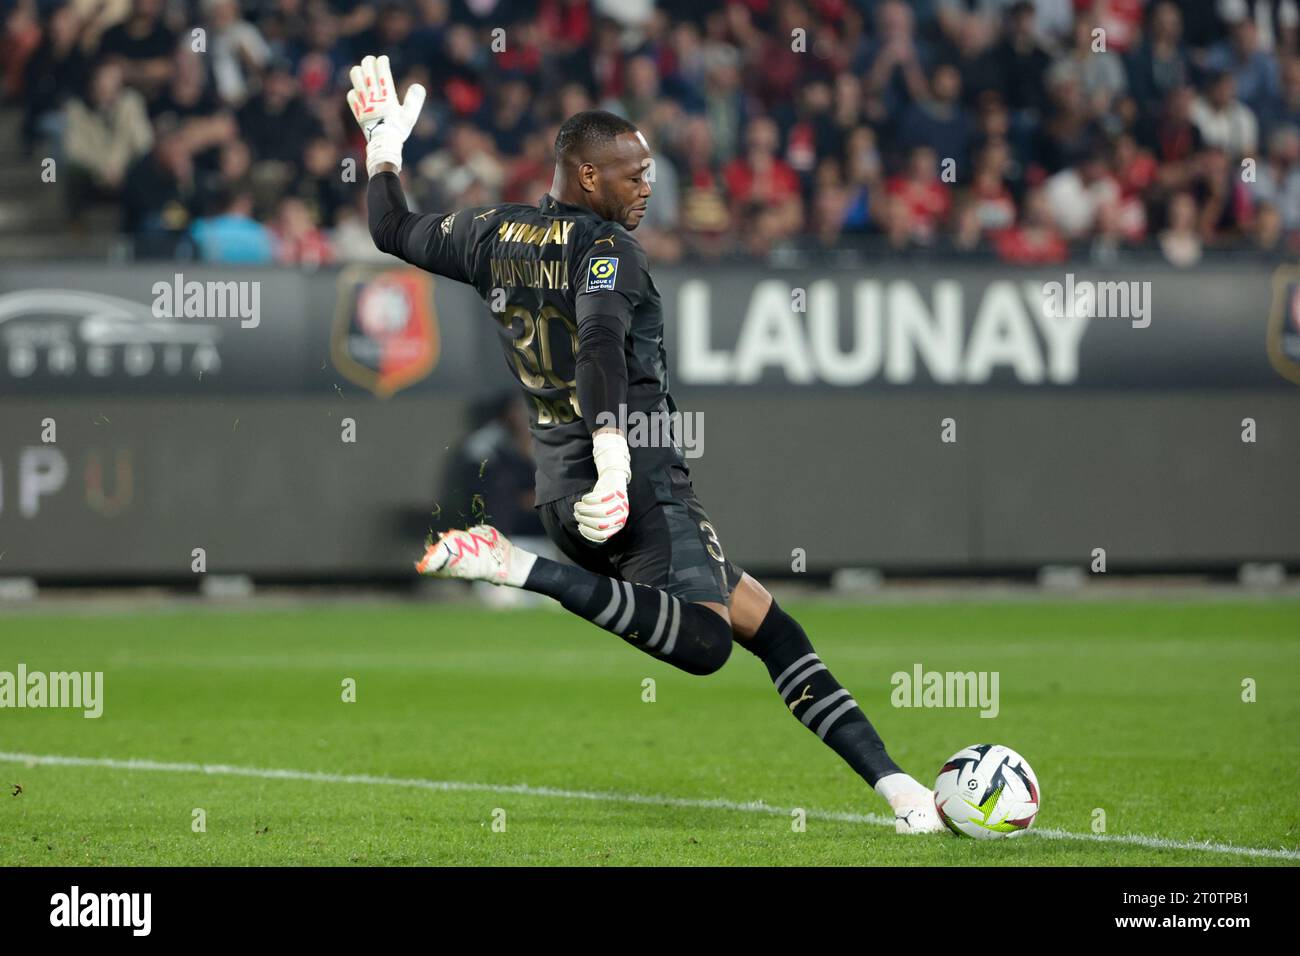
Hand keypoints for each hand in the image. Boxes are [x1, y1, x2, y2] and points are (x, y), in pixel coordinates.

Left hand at [346, 54, 424, 176]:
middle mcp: (374, 99)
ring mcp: (364, 104)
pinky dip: (354, 91)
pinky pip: (351, 96)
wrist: (384, 145)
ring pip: (356, 80)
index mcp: (387, 98)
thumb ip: (414, 100)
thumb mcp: (410, 116)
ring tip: (362, 70)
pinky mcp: (358, 111)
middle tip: (371, 60)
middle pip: (367, 72)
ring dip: (358, 72)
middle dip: (369, 62)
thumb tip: (418, 85)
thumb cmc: (399, 130)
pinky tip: (359, 91)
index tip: (384, 59)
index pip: (382, 73)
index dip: (382, 62)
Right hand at [574, 432, 630, 543]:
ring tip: (578, 506)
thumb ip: (596, 522)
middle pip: (600, 524)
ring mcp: (620, 504)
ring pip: (599, 512)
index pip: (602, 535)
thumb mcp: (602, 513)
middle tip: (577, 513)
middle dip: (585, 519)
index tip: (580, 526)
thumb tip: (583, 529)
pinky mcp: (616, 492)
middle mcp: (622, 516)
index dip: (589, 532)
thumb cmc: (605, 500)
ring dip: (584, 509)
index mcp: (618, 524)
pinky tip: (585, 498)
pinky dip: (589, 499)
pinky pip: (599, 499)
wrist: (613, 480)